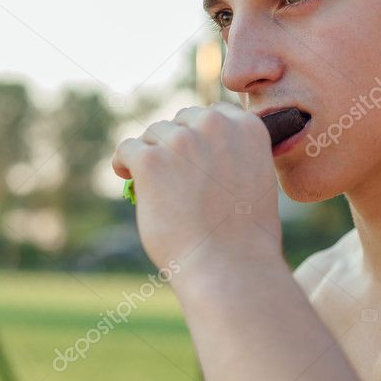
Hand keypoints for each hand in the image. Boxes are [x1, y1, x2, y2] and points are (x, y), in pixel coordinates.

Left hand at [111, 102, 282, 282]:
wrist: (229, 266)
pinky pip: (128, 148)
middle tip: (170, 173)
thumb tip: (202, 149)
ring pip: (153, 134)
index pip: (213, 113)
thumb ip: (235, 155)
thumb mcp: (256, 180)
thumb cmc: (245, 236)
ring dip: (151, 155)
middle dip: (174, 142)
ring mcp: (182, 141)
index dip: (199, 135)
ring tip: (154, 184)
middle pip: (181, 120)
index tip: (192, 157)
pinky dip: (124, 163)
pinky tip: (127, 176)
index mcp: (248, 127)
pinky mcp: (152, 160)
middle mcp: (216, 126)